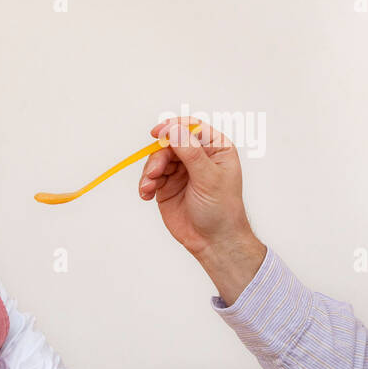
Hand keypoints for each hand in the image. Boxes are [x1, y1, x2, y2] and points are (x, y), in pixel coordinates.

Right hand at [137, 119, 251, 260]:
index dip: (174, 127)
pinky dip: (145, 183)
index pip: (192, 127)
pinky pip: (150, 177)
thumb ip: (191, 153)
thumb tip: (173, 129)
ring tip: (149, 187)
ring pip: (157, 158)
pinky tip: (145, 194)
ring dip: (150, 171)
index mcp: (215, 149)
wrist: (213, 241)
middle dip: (159, 156)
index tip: (158, 133)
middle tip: (154, 172)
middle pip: (170, 142)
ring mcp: (181, 170)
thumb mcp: (209, 178)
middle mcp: (197, 156)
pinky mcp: (167, 185)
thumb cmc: (222, 209)